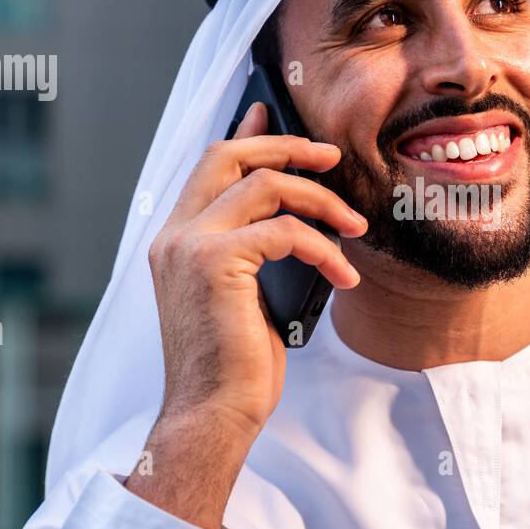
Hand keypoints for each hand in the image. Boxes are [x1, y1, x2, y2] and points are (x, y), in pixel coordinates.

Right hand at [146, 102, 366, 436]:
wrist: (214, 414)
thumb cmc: (235, 367)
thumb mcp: (247, 296)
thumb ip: (255, 250)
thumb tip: (287, 220)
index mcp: (176, 241)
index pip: (210, 167)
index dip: (245, 136)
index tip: (271, 114)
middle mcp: (174, 236)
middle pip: (229, 157)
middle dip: (286, 147)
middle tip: (332, 157)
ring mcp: (188, 247)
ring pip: (265, 186)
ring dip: (322, 202)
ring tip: (355, 228)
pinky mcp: (213, 263)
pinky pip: (284, 231)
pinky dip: (323, 248)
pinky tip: (344, 277)